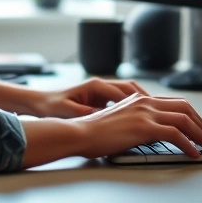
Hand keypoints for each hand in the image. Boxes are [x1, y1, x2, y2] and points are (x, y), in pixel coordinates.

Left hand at [33, 78, 148, 117]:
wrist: (41, 103)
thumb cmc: (52, 106)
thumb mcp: (68, 112)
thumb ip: (86, 113)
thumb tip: (103, 117)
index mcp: (94, 86)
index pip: (122, 91)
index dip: (138, 102)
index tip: (149, 112)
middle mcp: (100, 85)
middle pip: (130, 88)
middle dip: (146, 99)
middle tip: (160, 111)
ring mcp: (101, 90)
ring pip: (128, 92)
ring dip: (142, 100)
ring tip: (155, 113)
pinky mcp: (100, 97)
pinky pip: (122, 98)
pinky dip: (133, 105)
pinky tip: (140, 116)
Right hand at [74, 93, 201, 158]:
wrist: (79, 133)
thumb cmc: (96, 131)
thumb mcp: (122, 121)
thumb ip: (139, 122)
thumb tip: (157, 134)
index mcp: (141, 98)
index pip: (177, 104)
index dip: (194, 117)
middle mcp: (145, 101)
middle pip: (186, 108)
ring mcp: (145, 112)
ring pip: (185, 120)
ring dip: (201, 135)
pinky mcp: (143, 127)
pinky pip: (175, 134)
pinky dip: (189, 144)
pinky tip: (194, 153)